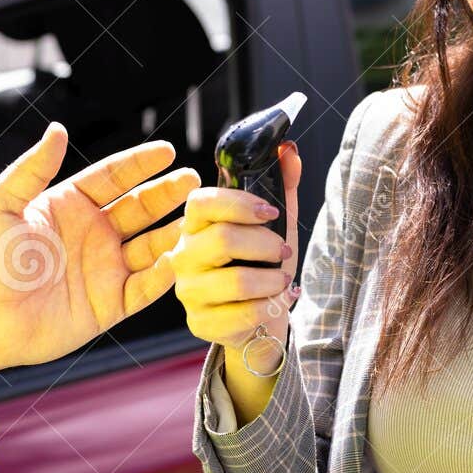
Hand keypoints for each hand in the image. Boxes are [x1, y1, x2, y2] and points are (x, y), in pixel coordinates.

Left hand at [0, 122, 200, 374]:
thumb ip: (30, 169)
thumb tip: (57, 129)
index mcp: (68, 205)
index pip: (113, 177)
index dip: (140, 163)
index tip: (167, 151)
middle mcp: (91, 233)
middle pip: (140, 207)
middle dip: (168, 193)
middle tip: (193, 181)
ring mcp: (103, 269)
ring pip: (150, 245)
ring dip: (174, 231)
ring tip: (197, 219)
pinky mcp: (109, 304)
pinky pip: (146, 287)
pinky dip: (165, 275)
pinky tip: (180, 259)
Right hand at [172, 141, 301, 354]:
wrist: (260, 319)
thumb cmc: (262, 266)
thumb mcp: (276, 225)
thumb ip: (281, 187)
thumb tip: (288, 150)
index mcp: (196, 224)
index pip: (202, 202)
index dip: (240, 204)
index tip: (271, 212)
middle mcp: (184, 255)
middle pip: (223, 239)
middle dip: (265, 243)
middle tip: (284, 249)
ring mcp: (188, 290)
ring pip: (236, 280)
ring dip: (272, 279)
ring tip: (282, 279)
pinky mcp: (199, 322)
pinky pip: (242, 313)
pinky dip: (270, 306)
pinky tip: (277, 301)